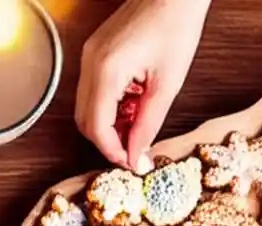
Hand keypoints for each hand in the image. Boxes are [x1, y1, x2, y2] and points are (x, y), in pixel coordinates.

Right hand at [77, 0, 208, 171]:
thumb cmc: (176, 26)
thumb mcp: (168, 83)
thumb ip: (149, 124)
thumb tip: (137, 155)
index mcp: (107, 71)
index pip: (97, 127)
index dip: (113, 151)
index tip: (133, 163)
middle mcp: (90, 63)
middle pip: (85, 121)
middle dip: (108, 141)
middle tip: (135, 150)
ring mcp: (89, 56)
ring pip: (86, 107)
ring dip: (109, 124)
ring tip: (138, 123)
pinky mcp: (94, 52)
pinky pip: (92, 90)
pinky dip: (110, 105)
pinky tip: (133, 103)